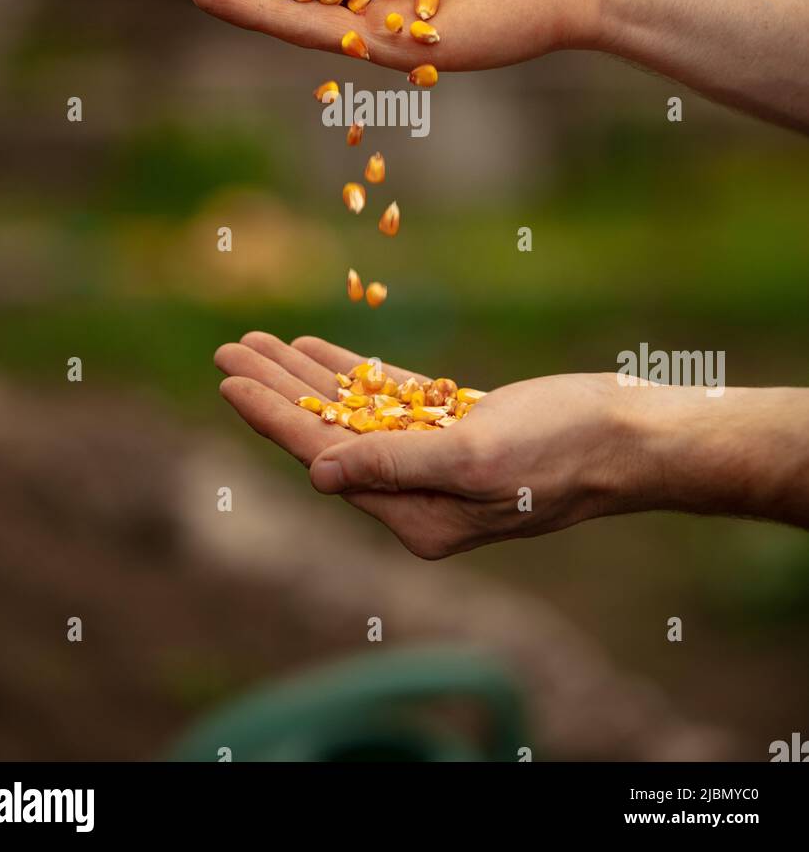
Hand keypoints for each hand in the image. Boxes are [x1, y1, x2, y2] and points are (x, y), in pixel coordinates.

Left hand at [214, 332, 629, 558]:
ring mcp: (437, 462)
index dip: (272, 416)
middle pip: (327, 433)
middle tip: (227, 349)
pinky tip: (317, 349)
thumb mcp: (475, 455)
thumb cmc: (563, 448)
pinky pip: (388, 401)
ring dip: (304, 376)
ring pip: (352, 412)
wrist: (631, 436)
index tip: (229, 380)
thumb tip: (319, 475)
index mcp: (416, 516)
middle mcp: (418, 496)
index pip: (324, 458)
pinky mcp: (457, 430)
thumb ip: (394, 465)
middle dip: (275, 390)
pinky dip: (351, 373)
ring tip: (257, 341)